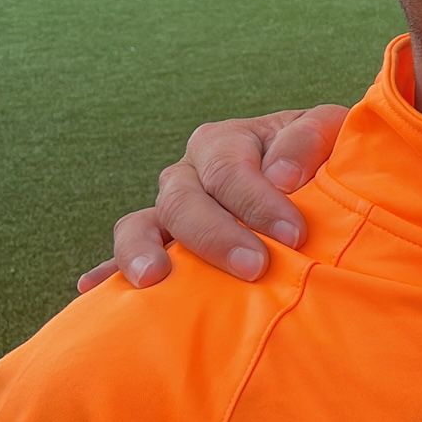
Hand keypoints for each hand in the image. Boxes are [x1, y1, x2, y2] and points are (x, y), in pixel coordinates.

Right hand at [76, 106, 348, 292]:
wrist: (320, 180)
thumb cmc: (325, 154)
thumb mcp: (329, 131)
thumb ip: (308, 139)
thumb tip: (281, 175)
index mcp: (225, 141)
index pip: (229, 169)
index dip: (258, 202)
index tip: (294, 234)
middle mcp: (189, 173)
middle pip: (183, 200)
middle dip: (217, 236)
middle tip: (255, 267)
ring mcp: (169, 210)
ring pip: (140, 224)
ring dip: (142, 251)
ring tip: (155, 280)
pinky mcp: (161, 245)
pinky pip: (123, 256)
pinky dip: (107, 272)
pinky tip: (92, 290)